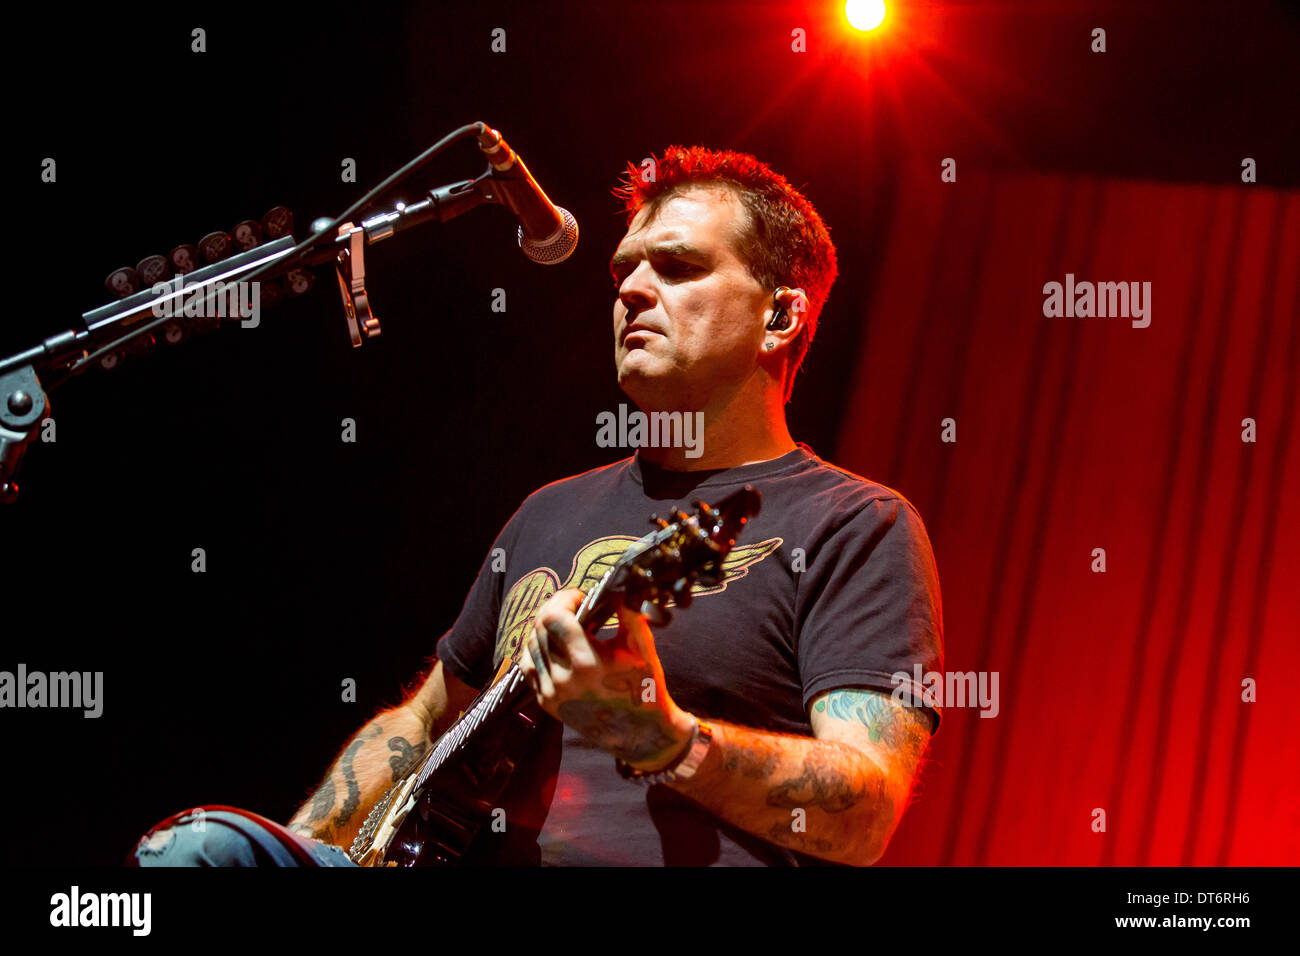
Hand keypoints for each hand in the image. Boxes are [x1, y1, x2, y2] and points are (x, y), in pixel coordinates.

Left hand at [518, 588, 695, 770]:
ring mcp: (551, 693)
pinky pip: (528, 667)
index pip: (554, 617)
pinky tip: (553, 644)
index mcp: (587, 663)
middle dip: (554, 608)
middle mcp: (563, 679)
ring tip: (564, 624)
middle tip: (572, 606)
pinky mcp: (545, 703)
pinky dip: (536, 649)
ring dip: (544, 628)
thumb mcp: (641, 647)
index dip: (564, 598)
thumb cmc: (645, 687)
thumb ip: (628, 613)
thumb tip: (617, 586)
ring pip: (530, 645)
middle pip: (539, 627)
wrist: (640, 732)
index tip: (580, 597)